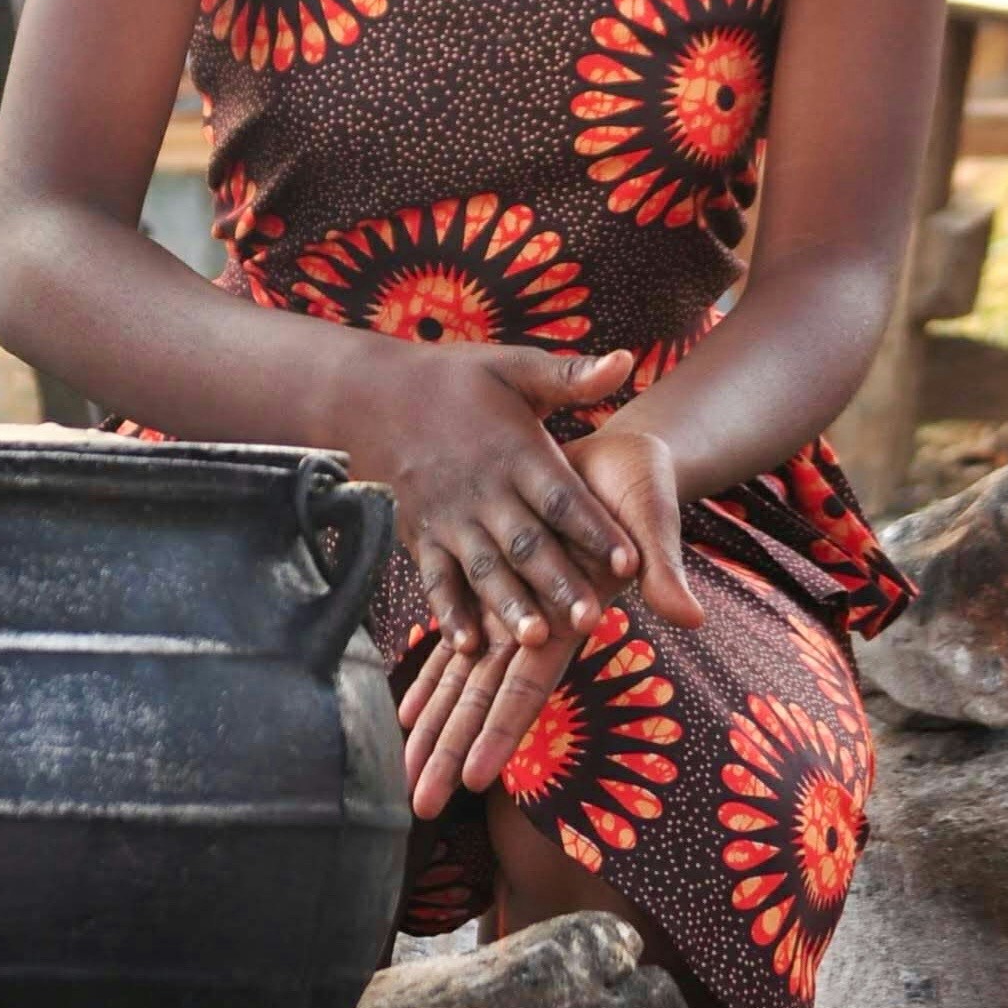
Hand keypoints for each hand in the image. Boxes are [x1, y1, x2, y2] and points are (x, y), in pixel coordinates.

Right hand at [337, 341, 642, 661]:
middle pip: (528, 543)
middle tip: (592, 618)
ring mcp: (450, 518)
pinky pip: (436, 579)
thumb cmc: (458, 380)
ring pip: (485, 568)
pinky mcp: (423, 535)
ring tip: (536, 639)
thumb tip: (626, 362)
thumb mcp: (515, 367)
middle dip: (559, 582)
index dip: (596, 529)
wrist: (376, 395)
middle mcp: (484, 490)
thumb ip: (571, 375)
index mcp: (515, 450)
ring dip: (510, 605)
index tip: (631, 561)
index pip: (563, 497)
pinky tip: (466, 645)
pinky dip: (449, 612)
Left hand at [403, 420, 704, 822]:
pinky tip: (405, 714)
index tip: (476, 778)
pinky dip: (432, 678)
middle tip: (421, 804)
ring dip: (436, 728)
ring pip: (464, 682)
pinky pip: (457, 644)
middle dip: (454, 751)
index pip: (528, 687)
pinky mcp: (499, 591)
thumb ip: (663, 571)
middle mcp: (538, 627)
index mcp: (570, 619)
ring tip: (404, 776)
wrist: (617, 460)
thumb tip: (689, 615)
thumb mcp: (654, 523)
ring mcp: (516, 614)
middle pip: (486, 701)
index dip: (501, 731)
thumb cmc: (641, 490)